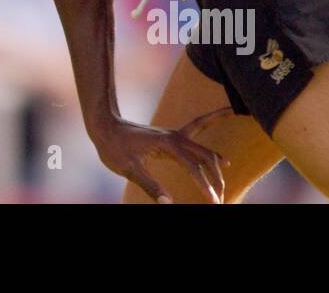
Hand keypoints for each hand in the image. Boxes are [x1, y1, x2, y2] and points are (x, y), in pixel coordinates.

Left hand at [90, 108, 231, 202]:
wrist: (105, 126)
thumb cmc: (114, 148)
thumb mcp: (128, 169)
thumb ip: (149, 185)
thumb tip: (168, 202)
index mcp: (167, 143)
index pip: (194, 167)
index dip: (205, 186)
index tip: (213, 202)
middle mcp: (175, 136)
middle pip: (206, 158)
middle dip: (216, 179)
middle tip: (219, 201)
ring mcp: (175, 136)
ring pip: (204, 150)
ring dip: (216, 167)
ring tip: (223, 187)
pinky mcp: (172, 138)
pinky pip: (199, 137)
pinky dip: (213, 145)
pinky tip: (224, 160)